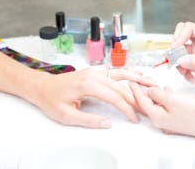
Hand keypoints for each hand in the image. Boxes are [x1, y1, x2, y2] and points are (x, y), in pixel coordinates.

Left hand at [32, 67, 153, 127]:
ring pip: (121, 74)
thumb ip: (88, 120)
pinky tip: (138, 75)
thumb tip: (108, 124)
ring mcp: (94, 71)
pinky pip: (115, 72)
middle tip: (148, 106)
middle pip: (121, 85)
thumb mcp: (67, 116)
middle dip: (136, 97)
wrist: (41, 86)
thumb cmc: (51, 100)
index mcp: (88, 84)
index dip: (127, 108)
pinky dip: (128, 74)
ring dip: (137, 79)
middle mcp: (93, 74)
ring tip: (152, 84)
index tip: (135, 118)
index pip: (114, 97)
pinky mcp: (94, 72)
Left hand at [129, 82, 194, 139]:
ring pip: (156, 103)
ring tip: (150, 81)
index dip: (135, 88)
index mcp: (157, 117)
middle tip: (137, 78)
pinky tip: (165, 88)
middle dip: (141, 90)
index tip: (130, 79)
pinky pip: (165, 104)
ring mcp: (170, 120)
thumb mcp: (172, 99)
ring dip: (152, 91)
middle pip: (146, 103)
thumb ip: (157, 94)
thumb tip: (148, 90)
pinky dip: (163, 95)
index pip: (141, 101)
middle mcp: (161, 120)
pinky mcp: (178, 117)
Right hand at [171, 22, 194, 95]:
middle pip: (180, 37)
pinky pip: (182, 65)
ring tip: (183, 72)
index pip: (189, 28)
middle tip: (174, 57)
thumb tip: (181, 60)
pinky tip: (191, 78)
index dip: (180, 35)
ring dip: (178, 63)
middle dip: (175, 47)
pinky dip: (183, 72)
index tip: (176, 47)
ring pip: (179, 53)